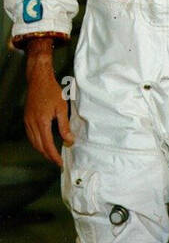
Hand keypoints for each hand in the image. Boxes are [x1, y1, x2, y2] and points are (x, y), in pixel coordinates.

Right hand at [24, 44, 72, 167]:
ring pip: (33, 142)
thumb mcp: (62, 108)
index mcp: (41, 122)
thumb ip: (64, 126)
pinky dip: (37, 142)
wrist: (38, 79)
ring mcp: (27, 122)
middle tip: (57, 161)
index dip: (54, 155)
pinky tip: (43, 143)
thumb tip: (69, 140)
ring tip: (52, 154)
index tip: (60, 162)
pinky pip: (30, 135)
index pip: (47, 145)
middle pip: (39, 146)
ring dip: (42, 150)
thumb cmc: (52, 91)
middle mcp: (32, 124)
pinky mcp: (26, 119)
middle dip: (48, 155)